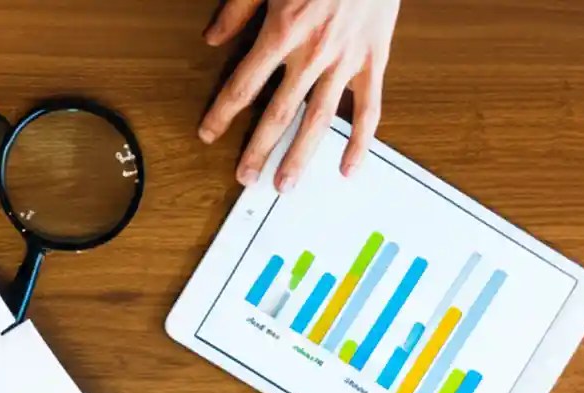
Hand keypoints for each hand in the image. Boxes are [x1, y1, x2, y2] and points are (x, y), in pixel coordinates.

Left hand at [200, 0, 399, 189]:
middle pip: (277, 113)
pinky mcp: (375, 60)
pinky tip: (348, 168)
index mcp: (283, 31)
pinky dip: (359, 141)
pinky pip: (369, 109)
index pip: (243, 85)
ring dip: (300, 156)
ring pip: (318, 120)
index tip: (208, 134)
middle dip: (257, 149)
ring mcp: (346, 61)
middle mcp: (313, 53)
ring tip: (285, 184)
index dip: (222, 113)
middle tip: (245, 177)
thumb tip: (212, 38)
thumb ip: (239, 9)